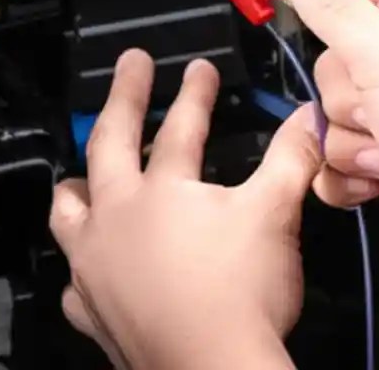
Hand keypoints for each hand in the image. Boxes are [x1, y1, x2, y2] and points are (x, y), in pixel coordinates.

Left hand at [49, 50, 318, 369]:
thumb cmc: (241, 296)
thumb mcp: (274, 214)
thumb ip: (290, 158)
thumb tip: (308, 117)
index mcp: (159, 191)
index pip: (179, 128)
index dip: (194, 94)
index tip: (199, 70)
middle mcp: (115, 220)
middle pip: (109, 146)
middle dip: (122, 99)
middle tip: (130, 66)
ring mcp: (95, 266)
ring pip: (69, 212)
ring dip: (79, 185)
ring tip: (82, 173)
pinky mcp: (93, 311)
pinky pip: (74, 283)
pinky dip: (80, 269)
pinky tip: (90, 268)